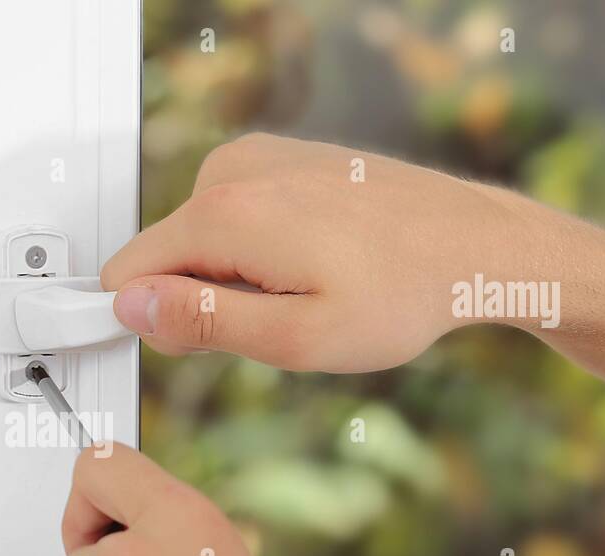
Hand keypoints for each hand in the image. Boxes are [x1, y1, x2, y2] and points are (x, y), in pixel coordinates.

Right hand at [103, 131, 604, 436]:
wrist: (479, 248)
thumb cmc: (404, 293)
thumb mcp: (295, 340)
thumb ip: (202, 325)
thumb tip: (130, 308)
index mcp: (225, 214)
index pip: (125, 277)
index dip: (148, 323)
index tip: (189, 347)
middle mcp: (233, 172)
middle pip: (164, 259)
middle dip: (201, 301)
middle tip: (275, 322)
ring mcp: (259, 159)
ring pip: (199, 241)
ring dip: (235, 278)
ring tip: (304, 291)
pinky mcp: (282, 159)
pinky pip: (233, 217)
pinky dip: (258, 249)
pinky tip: (314, 263)